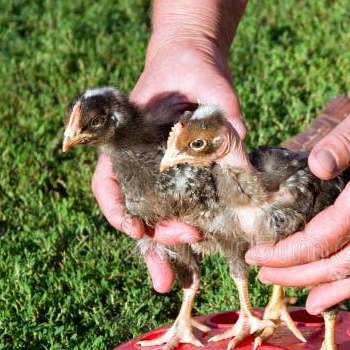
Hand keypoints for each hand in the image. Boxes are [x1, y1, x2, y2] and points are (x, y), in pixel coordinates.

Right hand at [91, 35, 243, 291]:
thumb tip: (241, 141)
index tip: (135, 229)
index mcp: (127, 143)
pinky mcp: (187, 183)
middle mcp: (140, 167)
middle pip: (135, 214)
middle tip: (164, 280)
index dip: (116, 210)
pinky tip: (202, 263)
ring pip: (158, 222)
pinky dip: (192, 237)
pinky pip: (185, 213)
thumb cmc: (189, 67)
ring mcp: (162, 178)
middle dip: (149, 248)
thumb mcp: (206, 82)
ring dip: (167, 254)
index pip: (108, 182)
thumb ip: (221, 110)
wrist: (194, 63)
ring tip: (176, 286)